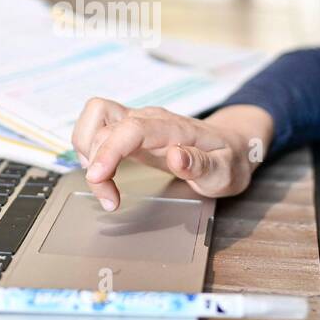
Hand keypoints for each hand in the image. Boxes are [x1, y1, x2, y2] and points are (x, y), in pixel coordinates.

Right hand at [71, 98, 273, 210]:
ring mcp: (138, 120)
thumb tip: (177, 157)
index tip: (96, 176)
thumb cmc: (227, 160)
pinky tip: (102, 170)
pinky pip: (96, 125)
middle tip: (110, 201)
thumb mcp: (224, 171)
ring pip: (95, 119)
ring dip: (88, 151)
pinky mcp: (129, 128)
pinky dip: (89, 147)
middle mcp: (151, 118)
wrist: (231, 145)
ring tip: (103, 182)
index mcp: (173, 128)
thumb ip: (201, 165)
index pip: (132, 129)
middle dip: (97, 166)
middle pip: (106, 128)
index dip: (108, 150)